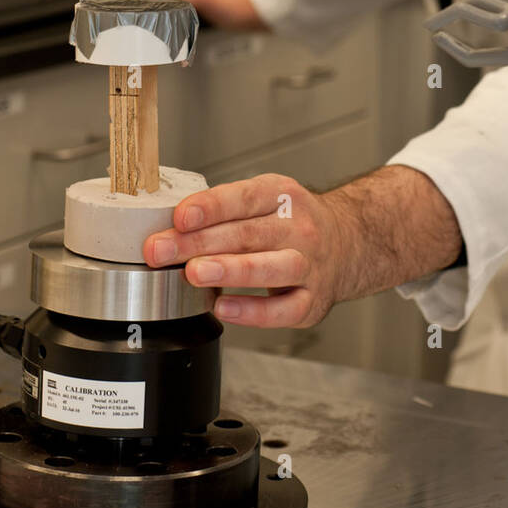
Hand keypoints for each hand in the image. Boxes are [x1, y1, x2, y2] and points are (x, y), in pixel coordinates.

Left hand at [142, 174, 347, 327]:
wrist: (346, 243)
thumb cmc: (289, 222)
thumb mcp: (264, 199)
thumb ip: (223, 210)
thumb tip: (170, 228)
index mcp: (282, 195)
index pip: (243, 198)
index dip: (211, 207)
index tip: (180, 216)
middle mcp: (299, 228)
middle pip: (247, 234)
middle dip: (198, 243)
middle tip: (161, 250)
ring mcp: (308, 265)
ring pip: (269, 268)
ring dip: (230, 270)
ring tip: (194, 273)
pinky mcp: (311, 301)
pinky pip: (282, 310)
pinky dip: (252, 311)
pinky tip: (224, 308)